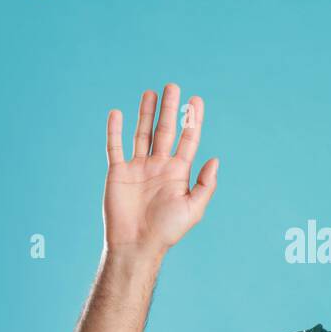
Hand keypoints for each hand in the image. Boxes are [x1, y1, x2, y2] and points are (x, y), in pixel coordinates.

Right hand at [102, 83, 217, 252]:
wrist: (137, 245)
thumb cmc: (167, 231)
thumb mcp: (193, 208)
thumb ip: (205, 184)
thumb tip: (216, 159)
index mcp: (178, 172)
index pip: (187, 139)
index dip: (192, 120)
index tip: (196, 100)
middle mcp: (159, 166)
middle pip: (165, 130)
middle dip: (169, 109)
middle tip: (173, 86)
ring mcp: (138, 167)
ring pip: (142, 134)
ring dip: (146, 113)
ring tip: (150, 92)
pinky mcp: (118, 172)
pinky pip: (115, 147)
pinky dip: (114, 130)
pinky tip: (116, 113)